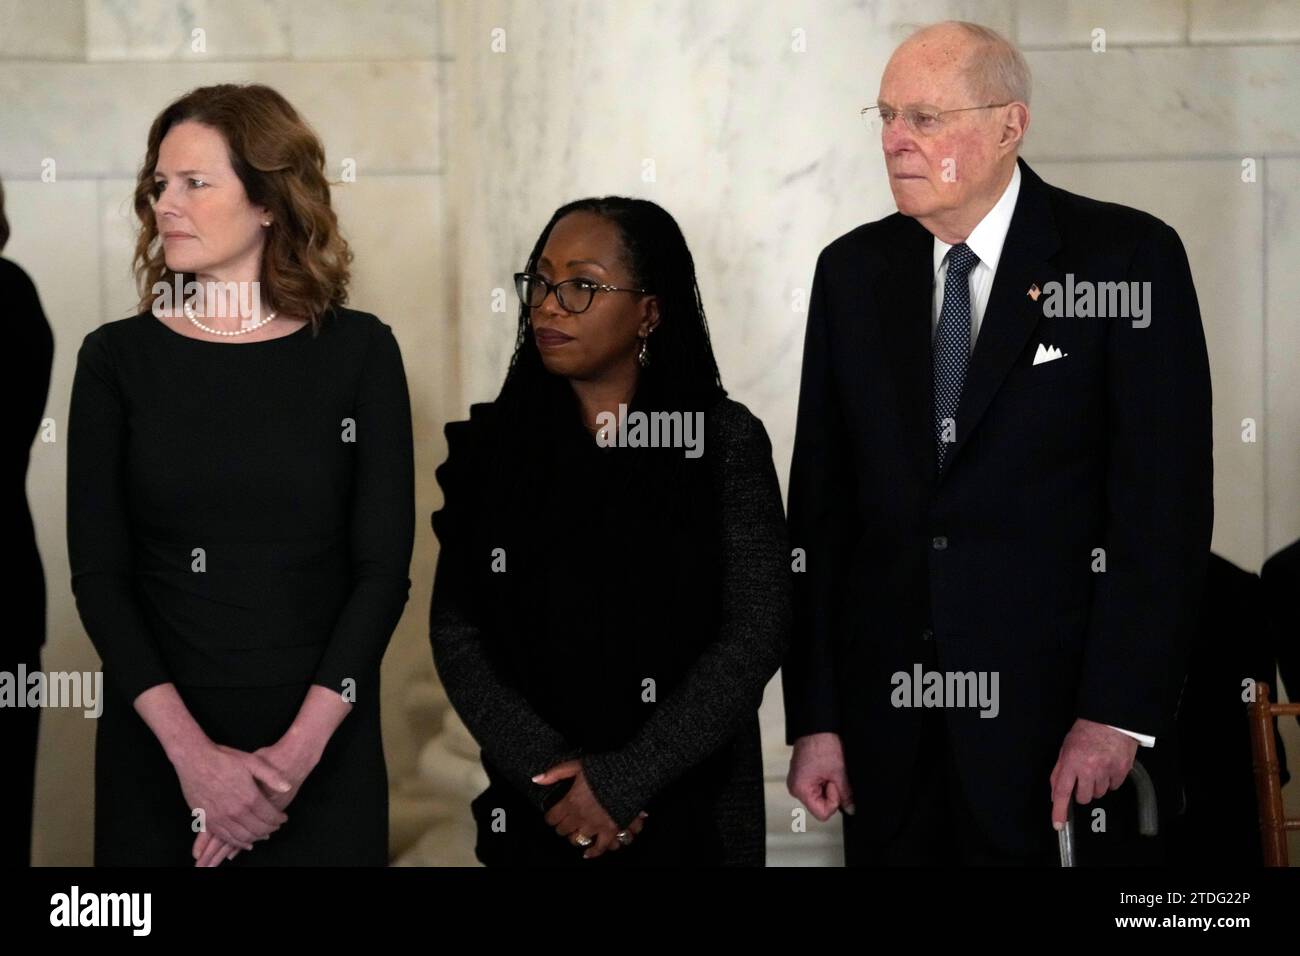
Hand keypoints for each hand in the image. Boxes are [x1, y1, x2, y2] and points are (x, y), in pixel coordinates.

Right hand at [174, 742, 291, 852]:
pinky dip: (237, 842)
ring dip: (255, 838)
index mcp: (249, 797)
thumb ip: (272, 776)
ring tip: (263, 833)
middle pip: (258, 830)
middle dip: (269, 829)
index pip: (269, 817)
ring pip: (242, 837)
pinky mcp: (207, 820)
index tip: (283, 818)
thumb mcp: (252, 762)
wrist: (195, 759)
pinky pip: (225, 837)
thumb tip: (288, 787)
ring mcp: (220, 818)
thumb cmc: (224, 758)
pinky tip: (244, 841)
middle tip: (275, 826)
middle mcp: (235, 811)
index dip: (278, 820)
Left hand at [533, 760, 647, 859]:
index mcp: (570, 802)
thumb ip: (555, 773)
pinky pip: (599, 848)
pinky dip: (593, 852)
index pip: (552, 817)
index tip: (552, 815)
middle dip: (561, 826)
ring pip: (576, 840)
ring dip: (574, 837)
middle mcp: (580, 817)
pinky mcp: (610, 831)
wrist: (628, 776)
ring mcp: (595, 826)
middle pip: (562, 830)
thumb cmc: (603, 769)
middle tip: (564, 822)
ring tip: (575, 833)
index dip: (550, 816)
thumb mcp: (577, 765)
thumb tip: (536, 779)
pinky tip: (587, 852)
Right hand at [787, 732, 852, 821]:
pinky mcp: (802, 776)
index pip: (823, 813)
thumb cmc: (821, 743)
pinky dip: (824, 781)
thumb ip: (845, 794)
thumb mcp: (839, 772)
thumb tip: (850, 809)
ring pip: (820, 797)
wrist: (816, 726)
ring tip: (827, 770)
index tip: (834, 783)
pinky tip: (824, 769)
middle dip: (831, 793)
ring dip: (828, 786)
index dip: (833, 800)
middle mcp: (795, 788)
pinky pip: (817, 788)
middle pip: (820, 806)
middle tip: (831, 774)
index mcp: (800, 789)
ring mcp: (798, 782)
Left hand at [1049, 718, 1138, 830]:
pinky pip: (1113, 787)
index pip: (1062, 792)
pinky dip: (1110, 781)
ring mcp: (1106, 771)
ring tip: (1097, 767)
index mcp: (1071, 762)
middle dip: (1081, 792)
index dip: (1059, 810)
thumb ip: (1059, 771)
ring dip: (1096, 786)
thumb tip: (1055, 793)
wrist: (1111, 720)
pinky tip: (1108, 766)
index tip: (1058, 824)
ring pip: (1099, 794)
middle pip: (1083, 798)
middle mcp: (1089, 769)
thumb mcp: (1065, 748)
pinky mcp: (1122, 771)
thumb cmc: (1085, 732)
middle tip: (1083, 777)